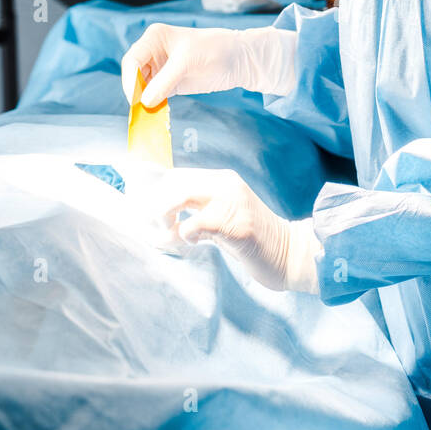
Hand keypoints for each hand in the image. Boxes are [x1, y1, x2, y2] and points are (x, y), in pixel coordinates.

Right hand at [121, 23, 297, 107]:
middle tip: (139, 109)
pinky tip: (155, 112)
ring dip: (143, 101)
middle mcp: (154, 52)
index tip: (134, 98)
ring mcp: (161, 69)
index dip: (130, 79)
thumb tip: (144, 101)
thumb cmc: (215, 49)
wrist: (239, 59)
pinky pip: (154, 95)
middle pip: (134, 74)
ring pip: (142, 87)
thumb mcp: (187, 62)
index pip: (132, 59)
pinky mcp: (170, 84)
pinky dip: (153, 105)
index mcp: (155, 38)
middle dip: (135, 91)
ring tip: (147, 114)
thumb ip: (164, 81)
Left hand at [157, 168, 319, 292]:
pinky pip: (196, 225)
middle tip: (158, 229)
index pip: (178, 175)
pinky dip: (186, 235)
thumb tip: (158, 215)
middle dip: (157, 208)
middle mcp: (227, 184)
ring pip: (181, 197)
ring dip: (166, 220)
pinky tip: (194, 242)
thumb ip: (197, 211)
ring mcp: (234, 203)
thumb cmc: (251, 241)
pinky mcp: (238, 226)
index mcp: (222, 180)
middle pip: (175, 183)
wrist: (289, 254)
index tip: (140, 207)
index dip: (154, 190)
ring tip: (169, 237)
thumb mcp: (222, 217)